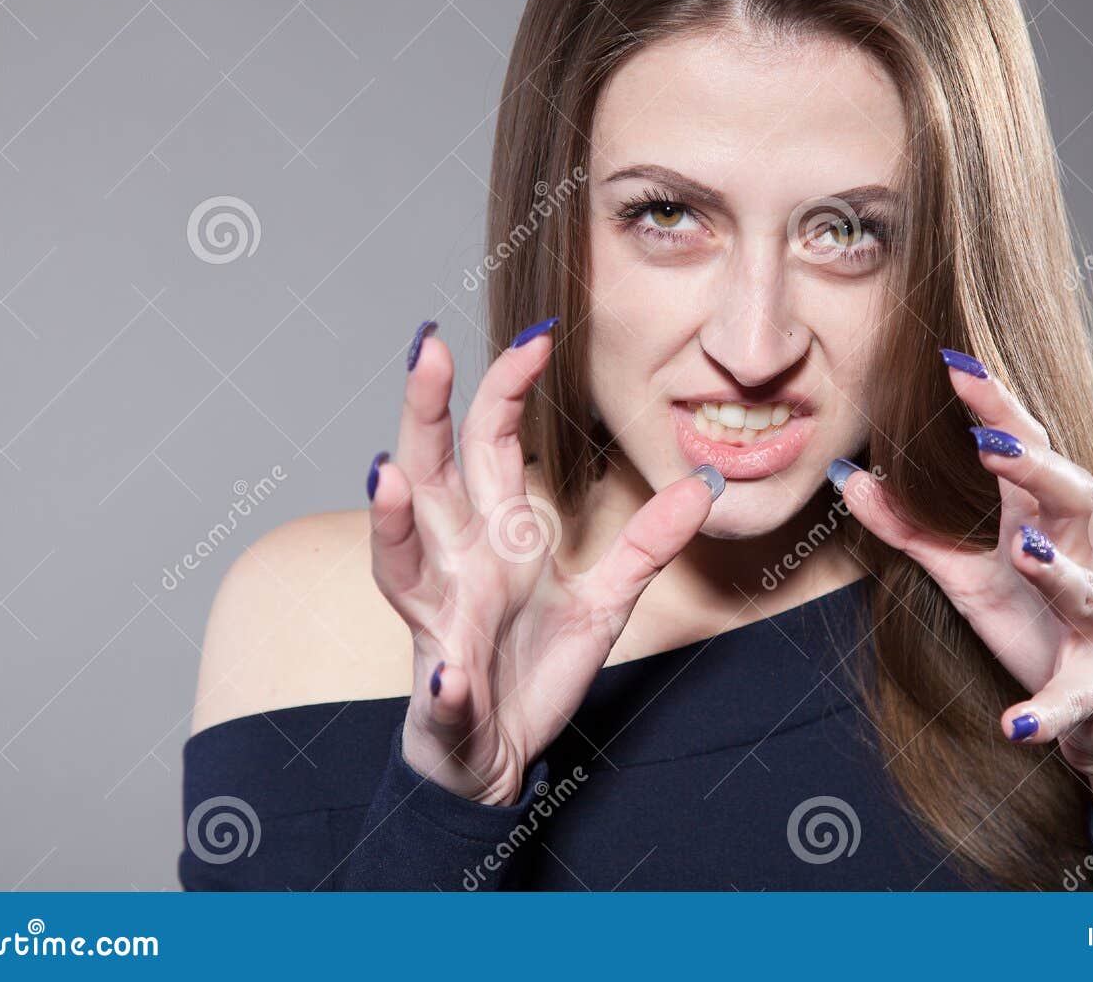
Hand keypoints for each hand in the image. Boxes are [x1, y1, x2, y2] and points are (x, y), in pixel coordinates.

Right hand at [368, 319, 720, 804]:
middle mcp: (456, 564)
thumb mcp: (604, 600)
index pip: (489, 441)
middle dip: (423, 412)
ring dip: (393, 521)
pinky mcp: (446, 696)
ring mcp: (441, 625)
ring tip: (390, 476)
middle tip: (427, 349)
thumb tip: (702, 486)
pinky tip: (449, 674)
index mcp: (493, 534)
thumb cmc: (529, 668)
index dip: (507, 387)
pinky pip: (444, 687)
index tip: (540, 335)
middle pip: (429, 473)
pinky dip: (446, 684)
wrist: (493, 757)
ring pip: (401, 562)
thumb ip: (646, 543)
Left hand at [830, 349, 1092, 793]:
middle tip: (988, 440)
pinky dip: (1051, 710)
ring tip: (1022, 553)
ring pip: (1091, 590)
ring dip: (1058, 572)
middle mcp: (1084, 562)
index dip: (996, 407)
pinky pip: (1079, 697)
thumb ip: (912, 528)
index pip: (1026, 452)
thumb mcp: (970, 575)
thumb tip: (850, 476)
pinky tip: (1016, 723)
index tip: (955, 362)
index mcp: (1046, 526)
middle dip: (1036, 468)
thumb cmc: (1044, 626)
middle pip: (1074, 498)